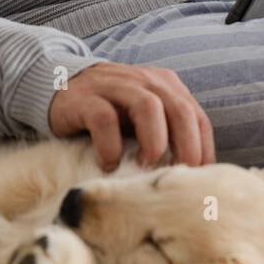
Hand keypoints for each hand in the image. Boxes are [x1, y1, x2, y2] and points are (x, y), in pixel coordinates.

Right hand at [48, 62, 214, 172]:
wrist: (59, 83)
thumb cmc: (110, 110)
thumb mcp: (143, 118)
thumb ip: (166, 135)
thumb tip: (192, 180)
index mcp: (165, 86)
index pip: (198, 118)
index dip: (204, 151)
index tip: (200, 182)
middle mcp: (145, 81)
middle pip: (180, 110)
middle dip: (187, 148)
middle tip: (180, 177)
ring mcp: (116, 86)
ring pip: (148, 106)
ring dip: (154, 141)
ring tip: (147, 167)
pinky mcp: (86, 98)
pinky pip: (104, 118)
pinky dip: (110, 145)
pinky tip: (108, 164)